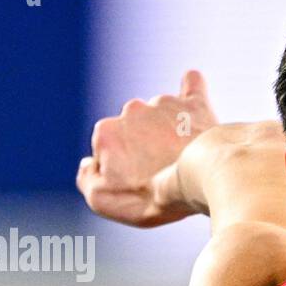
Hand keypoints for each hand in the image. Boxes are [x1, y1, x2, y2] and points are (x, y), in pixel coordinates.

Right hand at [76, 69, 218, 226]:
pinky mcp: (195, 104)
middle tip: (162, 175)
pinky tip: (193, 104)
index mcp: (106, 132)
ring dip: (167, 133)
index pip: (107, 152)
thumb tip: (89, 163)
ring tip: (183, 159)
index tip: (137, 186)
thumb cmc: (151, 194)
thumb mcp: (103, 200)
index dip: (121, 173)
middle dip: (144, 150)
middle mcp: (132, 110)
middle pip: (134, 131)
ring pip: (160, 115)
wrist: (199, 179)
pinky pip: (192, 84)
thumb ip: (86, 179)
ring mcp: (164, 104)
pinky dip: (191, 92)